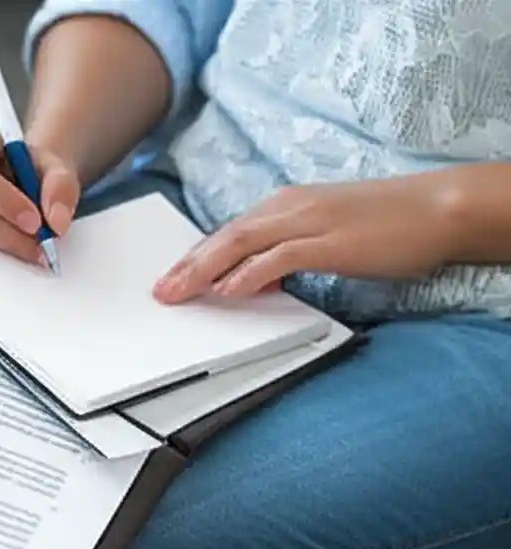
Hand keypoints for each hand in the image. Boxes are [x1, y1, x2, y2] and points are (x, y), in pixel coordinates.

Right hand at [0, 127, 78, 266]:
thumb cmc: (26, 169)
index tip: (35, 222)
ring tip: (30, 247)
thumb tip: (56, 222)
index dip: (6, 204)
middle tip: (41, 243)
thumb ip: (60, 186)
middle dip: (11, 235)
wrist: (16, 182)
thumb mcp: (52, 166)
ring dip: (4, 249)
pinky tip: (10, 251)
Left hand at [153, 175, 461, 303]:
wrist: (439, 207)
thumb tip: (259, 280)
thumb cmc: (388, 223)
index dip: (195, 256)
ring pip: (242, 243)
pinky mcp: (332, 241)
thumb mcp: (326, 237)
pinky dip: (250, 274)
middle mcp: (290, 207)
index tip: (170, 277)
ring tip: (178, 293)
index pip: (228, 232)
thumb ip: (290, 253)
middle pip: (224, 236)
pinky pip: (280, 257)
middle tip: (159, 291)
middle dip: (187, 265)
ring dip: (204, 270)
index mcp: (286, 204)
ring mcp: (310, 221)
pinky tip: (228, 291)